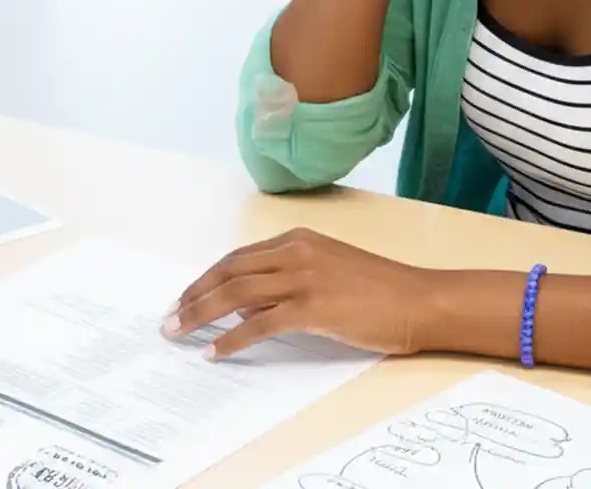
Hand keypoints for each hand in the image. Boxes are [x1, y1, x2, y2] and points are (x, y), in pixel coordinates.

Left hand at [162, 228, 434, 359]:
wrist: (419, 301)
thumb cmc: (380, 290)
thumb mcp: (327, 271)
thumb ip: (286, 280)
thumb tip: (244, 305)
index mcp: (297, 240)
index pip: (237, 258)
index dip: (206, 279)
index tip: (185, 299)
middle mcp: (296, 252)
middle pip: (228, 271)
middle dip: (193, 295)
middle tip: (171, 318)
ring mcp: (304, 277)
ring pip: (235, 293)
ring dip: (201, 314)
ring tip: (180, 333)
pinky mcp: (313, 306)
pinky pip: (259, 323)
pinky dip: (232, 338)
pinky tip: (217, 350)